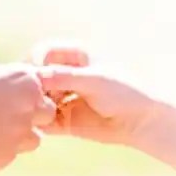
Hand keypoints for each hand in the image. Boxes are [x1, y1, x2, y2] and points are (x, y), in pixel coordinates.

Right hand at [0, 60, 56, 171]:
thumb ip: (12, 79)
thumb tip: (23, 86)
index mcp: (28, 83)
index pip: (47, 89)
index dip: (31, 92)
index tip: (14, 93)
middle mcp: (29, 109)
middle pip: (47, 114)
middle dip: (32, 113)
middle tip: (5, 112)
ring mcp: (17, 137)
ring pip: (33, 139)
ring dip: (20, 134)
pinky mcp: (3, 159)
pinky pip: (10, 154)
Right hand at [31, 43, 156, 146]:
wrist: (142, 121)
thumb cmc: (124, 92)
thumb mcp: (94, 80)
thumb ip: (65, 77)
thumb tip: (35, 76)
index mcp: (76, 55)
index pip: (44, 51)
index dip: (35, 61)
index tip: (35, 74)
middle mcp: (67, 74)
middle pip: (37, 75)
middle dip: (33, 86)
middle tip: (37, 96)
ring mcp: (65, 97)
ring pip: (38, 98)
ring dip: (35, 104)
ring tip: (45, 111)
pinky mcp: (65, 119)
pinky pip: (45, 120)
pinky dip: (40, 122)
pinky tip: (43, 124)